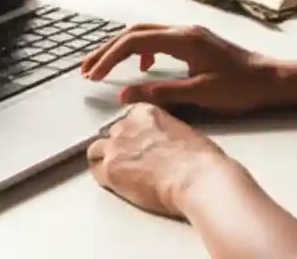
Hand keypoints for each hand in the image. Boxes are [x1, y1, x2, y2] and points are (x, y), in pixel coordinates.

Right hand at [80, 24, 280, 115]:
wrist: (272, 80)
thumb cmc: (241, 88)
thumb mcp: (199, 94)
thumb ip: (160, 93)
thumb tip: (124, 94)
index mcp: (182, 39)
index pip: (134, 41)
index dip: (109, 58)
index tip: (93, 76)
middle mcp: (183, 30)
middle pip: (134, 32)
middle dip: (108, 50)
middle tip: (86, 69)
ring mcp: (189, 33)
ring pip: (145, 33)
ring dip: (122, 49)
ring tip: (104, 67)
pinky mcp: (195, 41)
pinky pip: (159, 38)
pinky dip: (142, 49)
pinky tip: (143, 66)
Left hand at [86, 103, 245, 217]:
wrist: (197, 178)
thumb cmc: (201, 160)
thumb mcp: (183, 132)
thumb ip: (163, 133)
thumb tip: (161, 146)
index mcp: (146, 112)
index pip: (127, 119)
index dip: (132, 135)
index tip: (137, 145)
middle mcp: (127, 124)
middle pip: (111, 134)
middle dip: (119, 147)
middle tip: (132, 163)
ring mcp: (116, 146)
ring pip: (96, 150)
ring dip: (105, 159)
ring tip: (121, 174)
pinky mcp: (111, 168)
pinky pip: (95, 171)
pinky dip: (104, 177)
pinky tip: (117, 184)